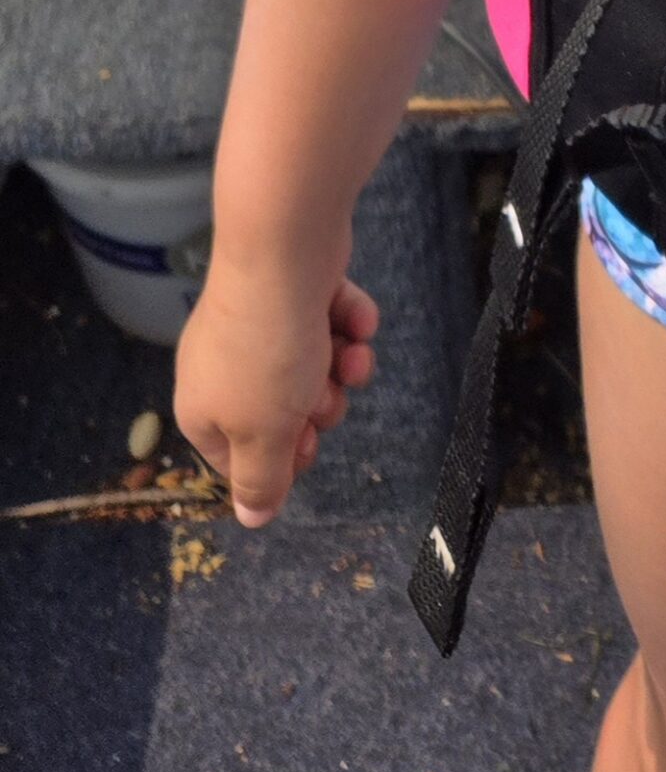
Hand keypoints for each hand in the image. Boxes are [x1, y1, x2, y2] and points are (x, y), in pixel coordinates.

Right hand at [174, 256, 377, 526]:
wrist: (284, 251)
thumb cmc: (267, 353)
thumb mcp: (263, 432)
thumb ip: (260, 479)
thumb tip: (251, 521)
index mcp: (204, 406)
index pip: (238, 457)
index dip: (279, 458)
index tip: (305, 447)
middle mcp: (226, 365)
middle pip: (285, 411)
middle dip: (319, 406)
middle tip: (325, 392)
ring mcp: (261, 324)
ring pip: (315, 365)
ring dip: (343, 363)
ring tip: (351, 351)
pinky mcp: (295, 288)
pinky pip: (330, 319)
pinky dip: (349, 321)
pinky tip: (356, 318)